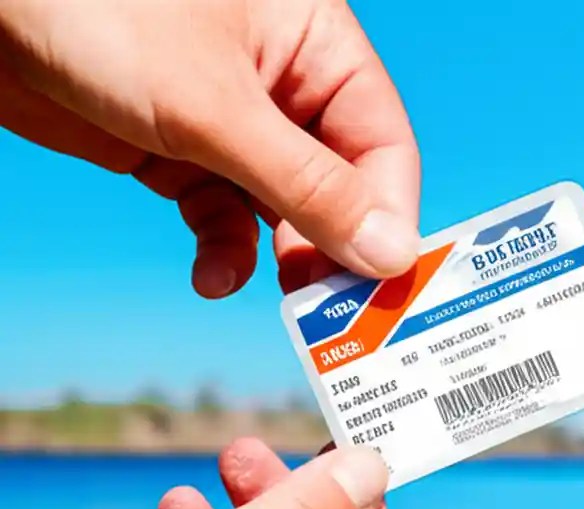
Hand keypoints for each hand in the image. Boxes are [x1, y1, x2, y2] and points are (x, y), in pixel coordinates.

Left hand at [0, 0, 420, 297]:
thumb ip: (308, 185)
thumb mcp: (216, 109)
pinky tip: (212, 277)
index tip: (385, 284)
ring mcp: (232, 120)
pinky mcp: (181, 150)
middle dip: (336, 247)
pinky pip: (224, 214)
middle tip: (337, 313)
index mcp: (318, 45)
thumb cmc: (102, 14)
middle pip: (342, 183)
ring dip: (282, 259)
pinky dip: (224, 251)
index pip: (384, 144)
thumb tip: (390, 253)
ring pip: (285, 208)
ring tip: (285, 305)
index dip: (389, 215)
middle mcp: (285, 83)